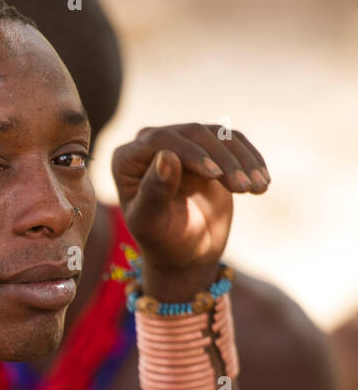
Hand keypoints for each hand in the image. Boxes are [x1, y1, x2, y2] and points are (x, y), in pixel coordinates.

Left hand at [112, 124, 269, 286]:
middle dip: (223, 159)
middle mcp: (151, 144)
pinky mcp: (207, 150)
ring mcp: (180, 143)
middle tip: (245, 188)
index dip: (191, 153)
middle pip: (194, 134)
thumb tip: (166, 155)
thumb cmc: (162, 243)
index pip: (162, 141)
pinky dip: (251, 161)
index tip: (216, 175)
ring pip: (218, 136)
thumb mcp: (153, 224)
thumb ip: (155, 191)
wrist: (185, 255)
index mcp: (127, 159)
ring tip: (258, 188)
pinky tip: (263, 181)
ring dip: (242, 160)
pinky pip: (233, 144)